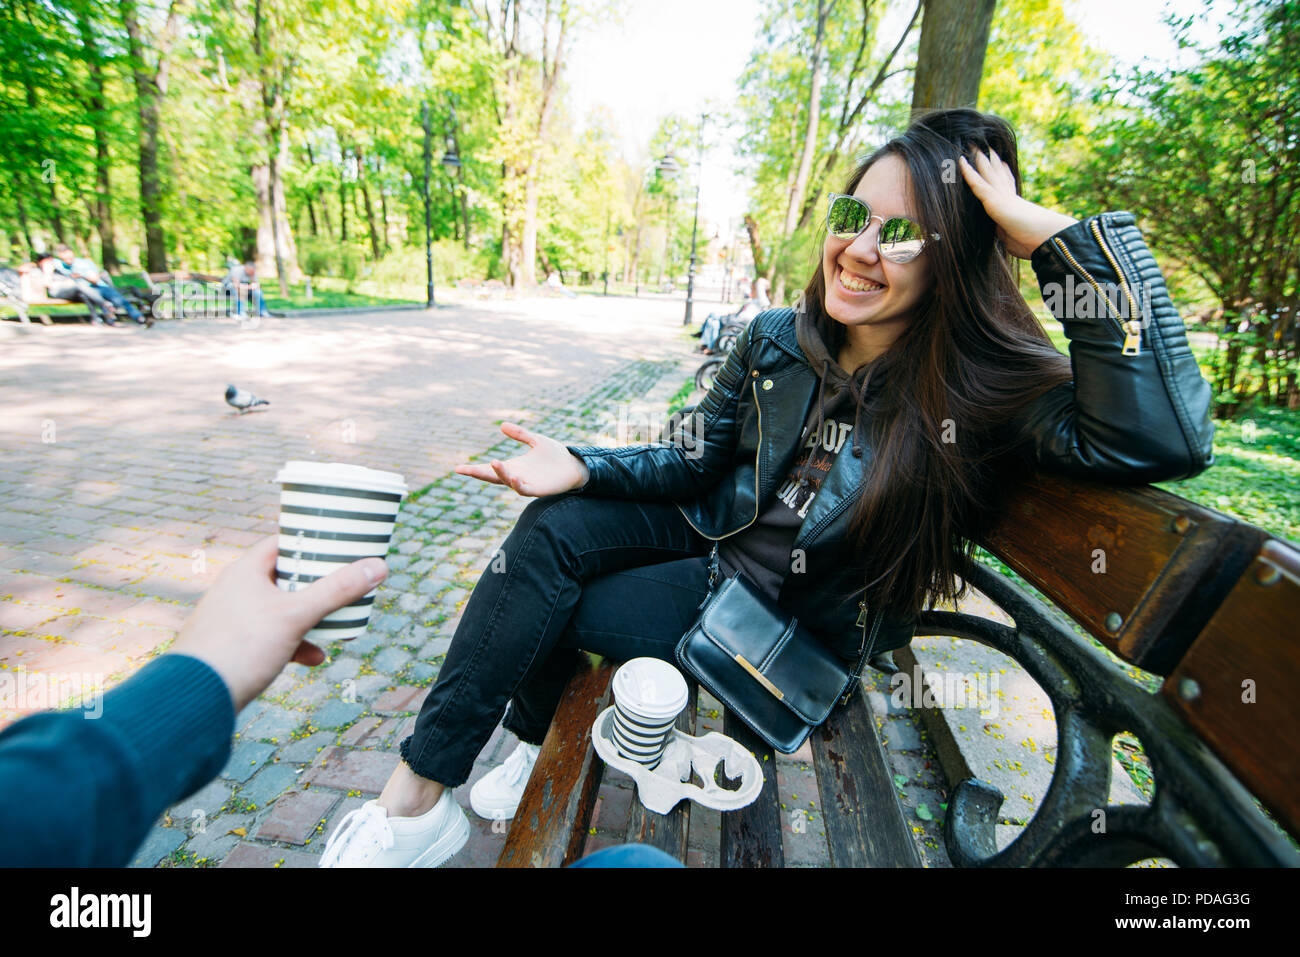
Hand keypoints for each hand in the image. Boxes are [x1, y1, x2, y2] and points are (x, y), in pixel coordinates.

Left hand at [171, 535, 386, 712]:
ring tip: (335, 626)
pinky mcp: (233, 646)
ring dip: (308, 618)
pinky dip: (293, 644)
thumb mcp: (297, 615)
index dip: (311, 542)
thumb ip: (338, 590)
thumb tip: (379, 566)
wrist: (196, 697)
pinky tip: (312, 658)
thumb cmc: (242, 646)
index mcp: (246, 571)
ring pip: (279, 610)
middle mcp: (236, 590)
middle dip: (316, 586)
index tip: (338, 546)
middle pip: (285, 577)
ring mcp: (233, 618)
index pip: (283, 543)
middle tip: (343, 587)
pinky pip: (270, 636)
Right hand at [454, 421, 588, 495]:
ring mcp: (527, 484)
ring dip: (500, 473)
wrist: (575, 466)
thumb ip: (520, 434)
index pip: (489, 469)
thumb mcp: (536, 440)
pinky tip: (513, 477)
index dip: (474, 469)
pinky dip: (517, 484)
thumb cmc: (555, 455)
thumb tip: (502, 425)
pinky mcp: (539, 490)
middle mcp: (516, 477)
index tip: (457, 468)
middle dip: (478, 473)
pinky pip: (525, 489)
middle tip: (462, 469)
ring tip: (492, 462)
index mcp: (513, 466)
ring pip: (508, 482)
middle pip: (493, 477)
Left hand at [958, 148, 1077, 259]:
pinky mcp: (994, 200)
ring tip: (975, 147)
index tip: (1002, 163)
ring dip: (980, 160)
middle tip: (987, 148)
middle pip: (998, 174)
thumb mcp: (1015, 238)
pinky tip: (961, 160)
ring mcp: (1001, 196)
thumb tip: (1002, 233)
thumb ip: (1005, 233)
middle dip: (992, 162)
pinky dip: (968, 172)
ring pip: (988, 173)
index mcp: (1015, 206)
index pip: (1008, 186)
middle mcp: (1009, 196)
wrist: (1045, 238)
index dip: (1005, 174)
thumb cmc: (1033, 243)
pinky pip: (977, 183)